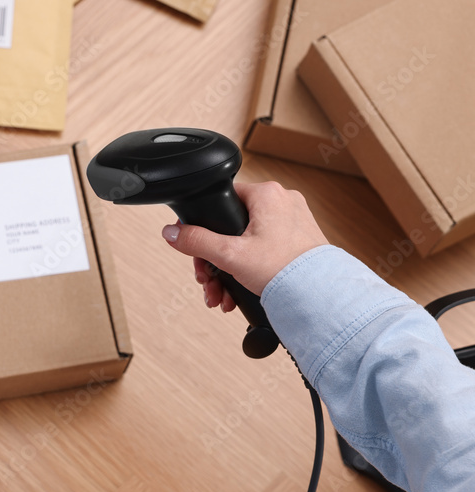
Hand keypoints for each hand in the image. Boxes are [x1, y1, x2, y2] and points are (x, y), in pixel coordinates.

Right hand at [160, 182, 328, 309]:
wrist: (320, 297)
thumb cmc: (285, 271)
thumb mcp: (229, 255)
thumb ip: (196, 241)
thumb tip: (171, 232)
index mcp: (267, 194)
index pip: (222, 200)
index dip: (204, 228)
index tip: (197, 252)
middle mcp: (283, 202)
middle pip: (231, 227)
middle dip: (214, 260)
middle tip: (208, 280)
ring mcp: (293, 222)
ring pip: (246, 242)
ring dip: (227, 270)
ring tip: (221, 293)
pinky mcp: (299, 241)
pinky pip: (263, 251)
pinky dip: (248, 270)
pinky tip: (237, 292)